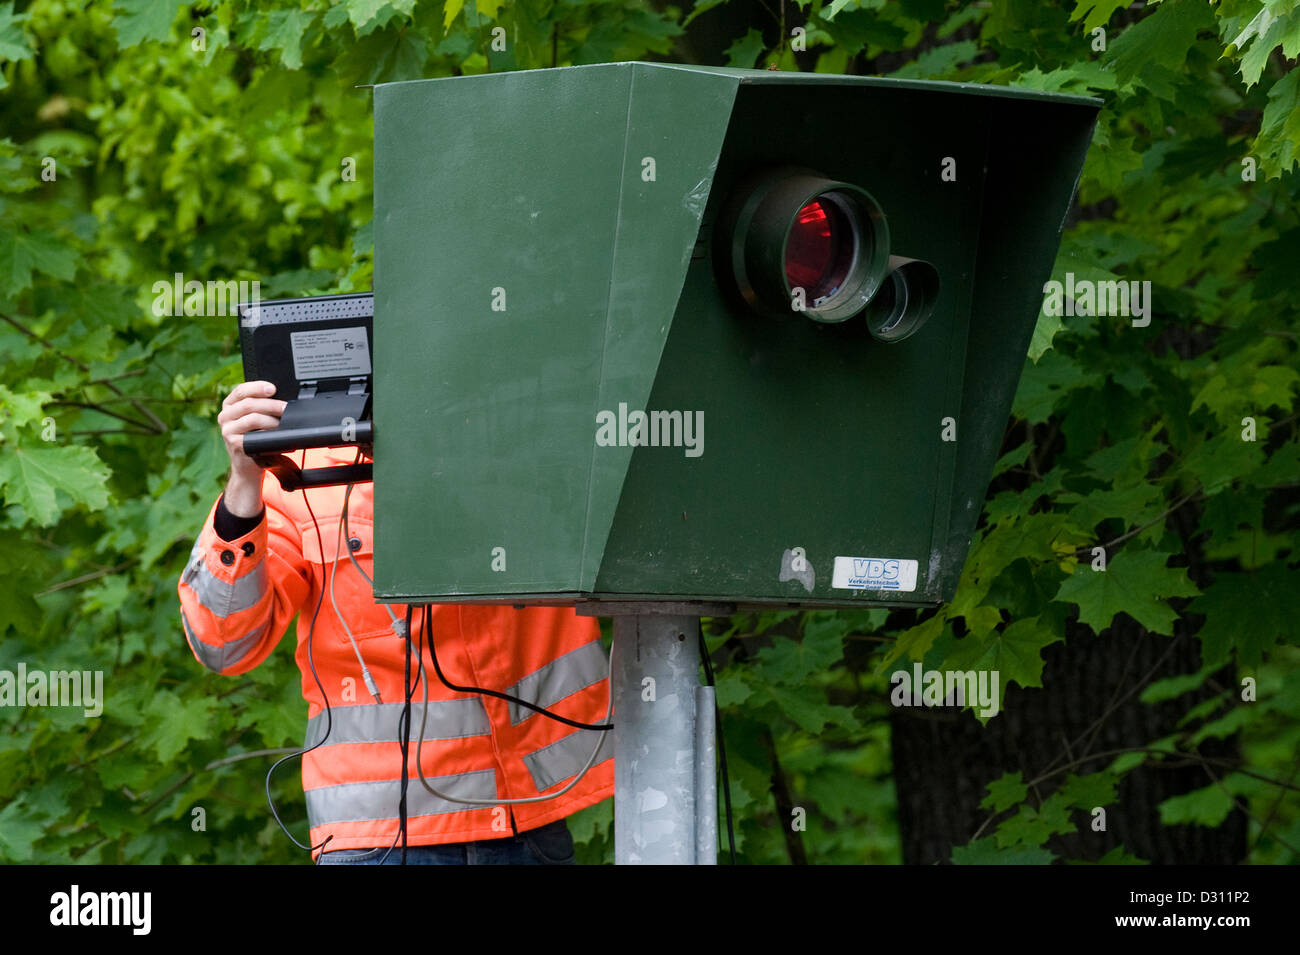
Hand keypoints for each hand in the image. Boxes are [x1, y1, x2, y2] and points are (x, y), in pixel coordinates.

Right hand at [217, 381, 286, 515]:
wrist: (249, 465)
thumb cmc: (256, 439)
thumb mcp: (255, 419)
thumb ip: (261, 406)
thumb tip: (281, 397)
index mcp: (229, 406)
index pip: (241, 390)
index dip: (257, 387)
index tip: (273, 388)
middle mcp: (225, 416)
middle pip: (249, 404)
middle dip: (271, 404)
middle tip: (286, 408)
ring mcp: (227, 430)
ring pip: (252, 418)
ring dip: (271, 419)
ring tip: (282, 424)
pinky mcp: (234, 444)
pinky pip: (253, 434)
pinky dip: (267, 433)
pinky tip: (274, 434)